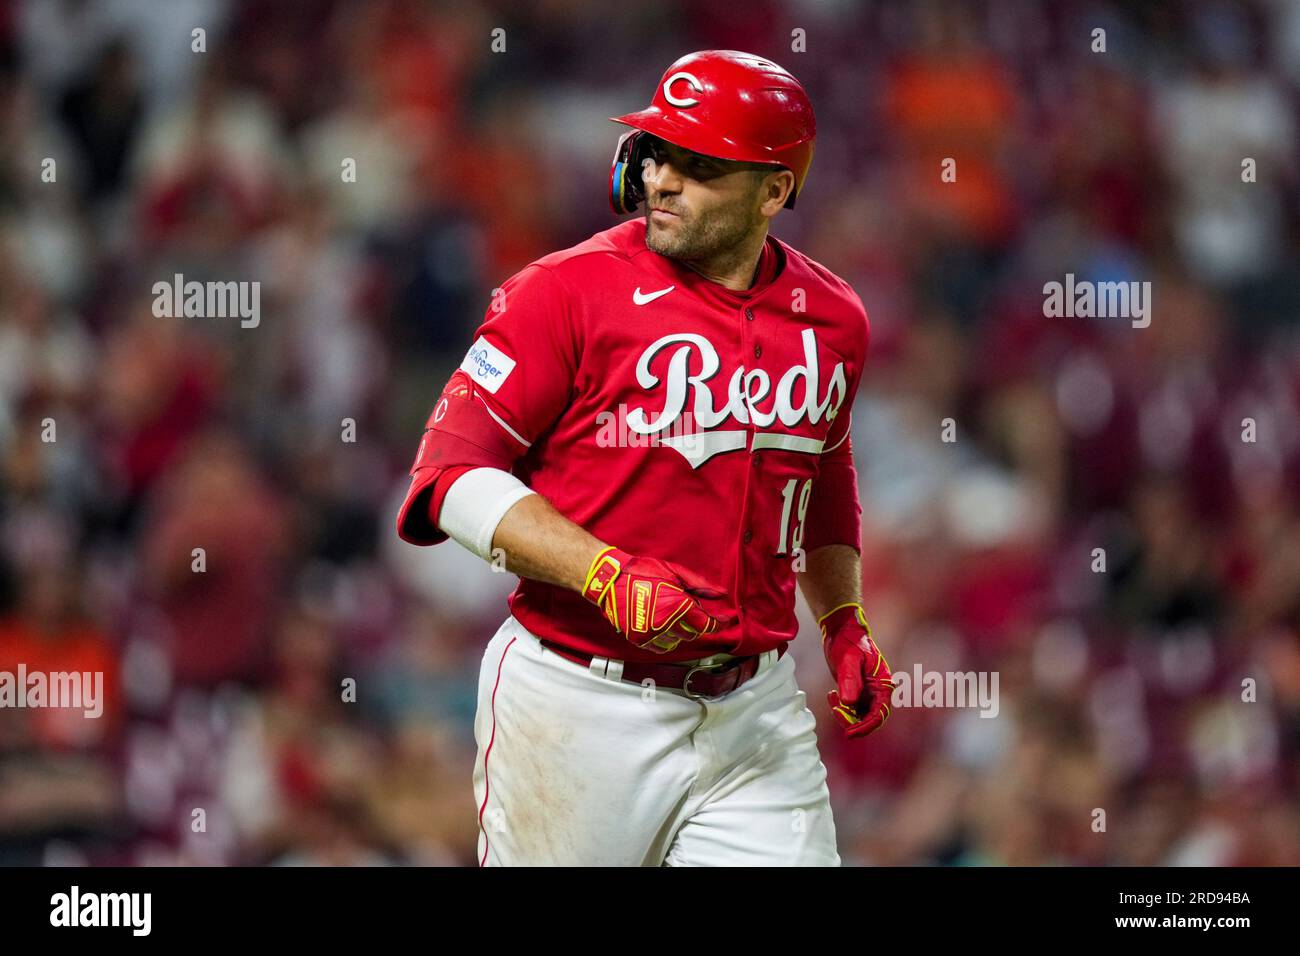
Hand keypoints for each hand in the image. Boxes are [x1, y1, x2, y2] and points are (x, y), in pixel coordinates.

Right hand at [581, 546, 732, 652]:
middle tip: (687, 608)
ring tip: (672, 615)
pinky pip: (661, 647)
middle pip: (692, 633)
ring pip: (678, 642)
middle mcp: (666, 624)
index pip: (706, 624)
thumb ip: (700, 586)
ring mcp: (651, 634)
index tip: (722, 621)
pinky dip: (666, 640)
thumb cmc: (642, 572)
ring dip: (680, 631)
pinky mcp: (639, 639)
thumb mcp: (675, 572)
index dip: (717, 624)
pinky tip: (663, 627)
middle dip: (695, 623)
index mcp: (678, 606)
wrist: (611, 580)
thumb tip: (721, 594)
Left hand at [820, 603, 894, 738]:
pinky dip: (841, 708)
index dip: (865, 727)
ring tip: (832, 697)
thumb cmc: (848, 641)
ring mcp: (868, 693)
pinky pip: (851, 709)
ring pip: (859, 716)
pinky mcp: (857, 691)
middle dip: (852, 721)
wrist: (842, 630)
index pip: (879, 714)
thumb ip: (850, 680)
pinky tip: (831, 695)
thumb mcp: (847, 660)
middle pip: (869, 719)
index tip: (849, 733)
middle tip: (835, 709)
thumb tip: (849, 703)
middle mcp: (878, 691)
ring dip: (845, 715)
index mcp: (883, 684)